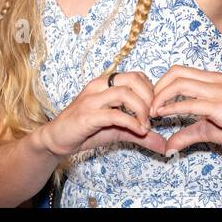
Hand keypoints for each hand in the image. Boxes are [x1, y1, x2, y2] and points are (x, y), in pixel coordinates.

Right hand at [40, 71, 166, 157]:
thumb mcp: (118, 130)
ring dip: (142, 110)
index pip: (137, 76)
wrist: (57, 139)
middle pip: (133, 79)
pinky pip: (114, 114)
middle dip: (150, 98)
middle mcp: (99, 86)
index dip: (151, 92)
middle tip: (154, 117)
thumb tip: (164, 145)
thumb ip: (141, 134)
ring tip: (145, 126)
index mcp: (106, 83)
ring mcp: (92, 99)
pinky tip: (138, 131)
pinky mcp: (87, 115)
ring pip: (125, 93)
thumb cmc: (86, 130)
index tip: (155, 110)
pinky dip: (132, 122)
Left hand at [152, 65, 221, 155]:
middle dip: (156, 88)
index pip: (178, 72)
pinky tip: (163, 115)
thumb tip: (169, 146)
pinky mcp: (220, 106)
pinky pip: (191, 102)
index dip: (161, 84)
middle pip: (175, 73)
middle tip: (148, 106)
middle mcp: (214, 80)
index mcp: (211, 80)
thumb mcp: (209, 129)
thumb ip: (188, 133)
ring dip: (160, 97)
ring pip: (180, 83)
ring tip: (153, 112)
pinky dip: (172, 108)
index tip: (152, 102)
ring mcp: (218, 90)